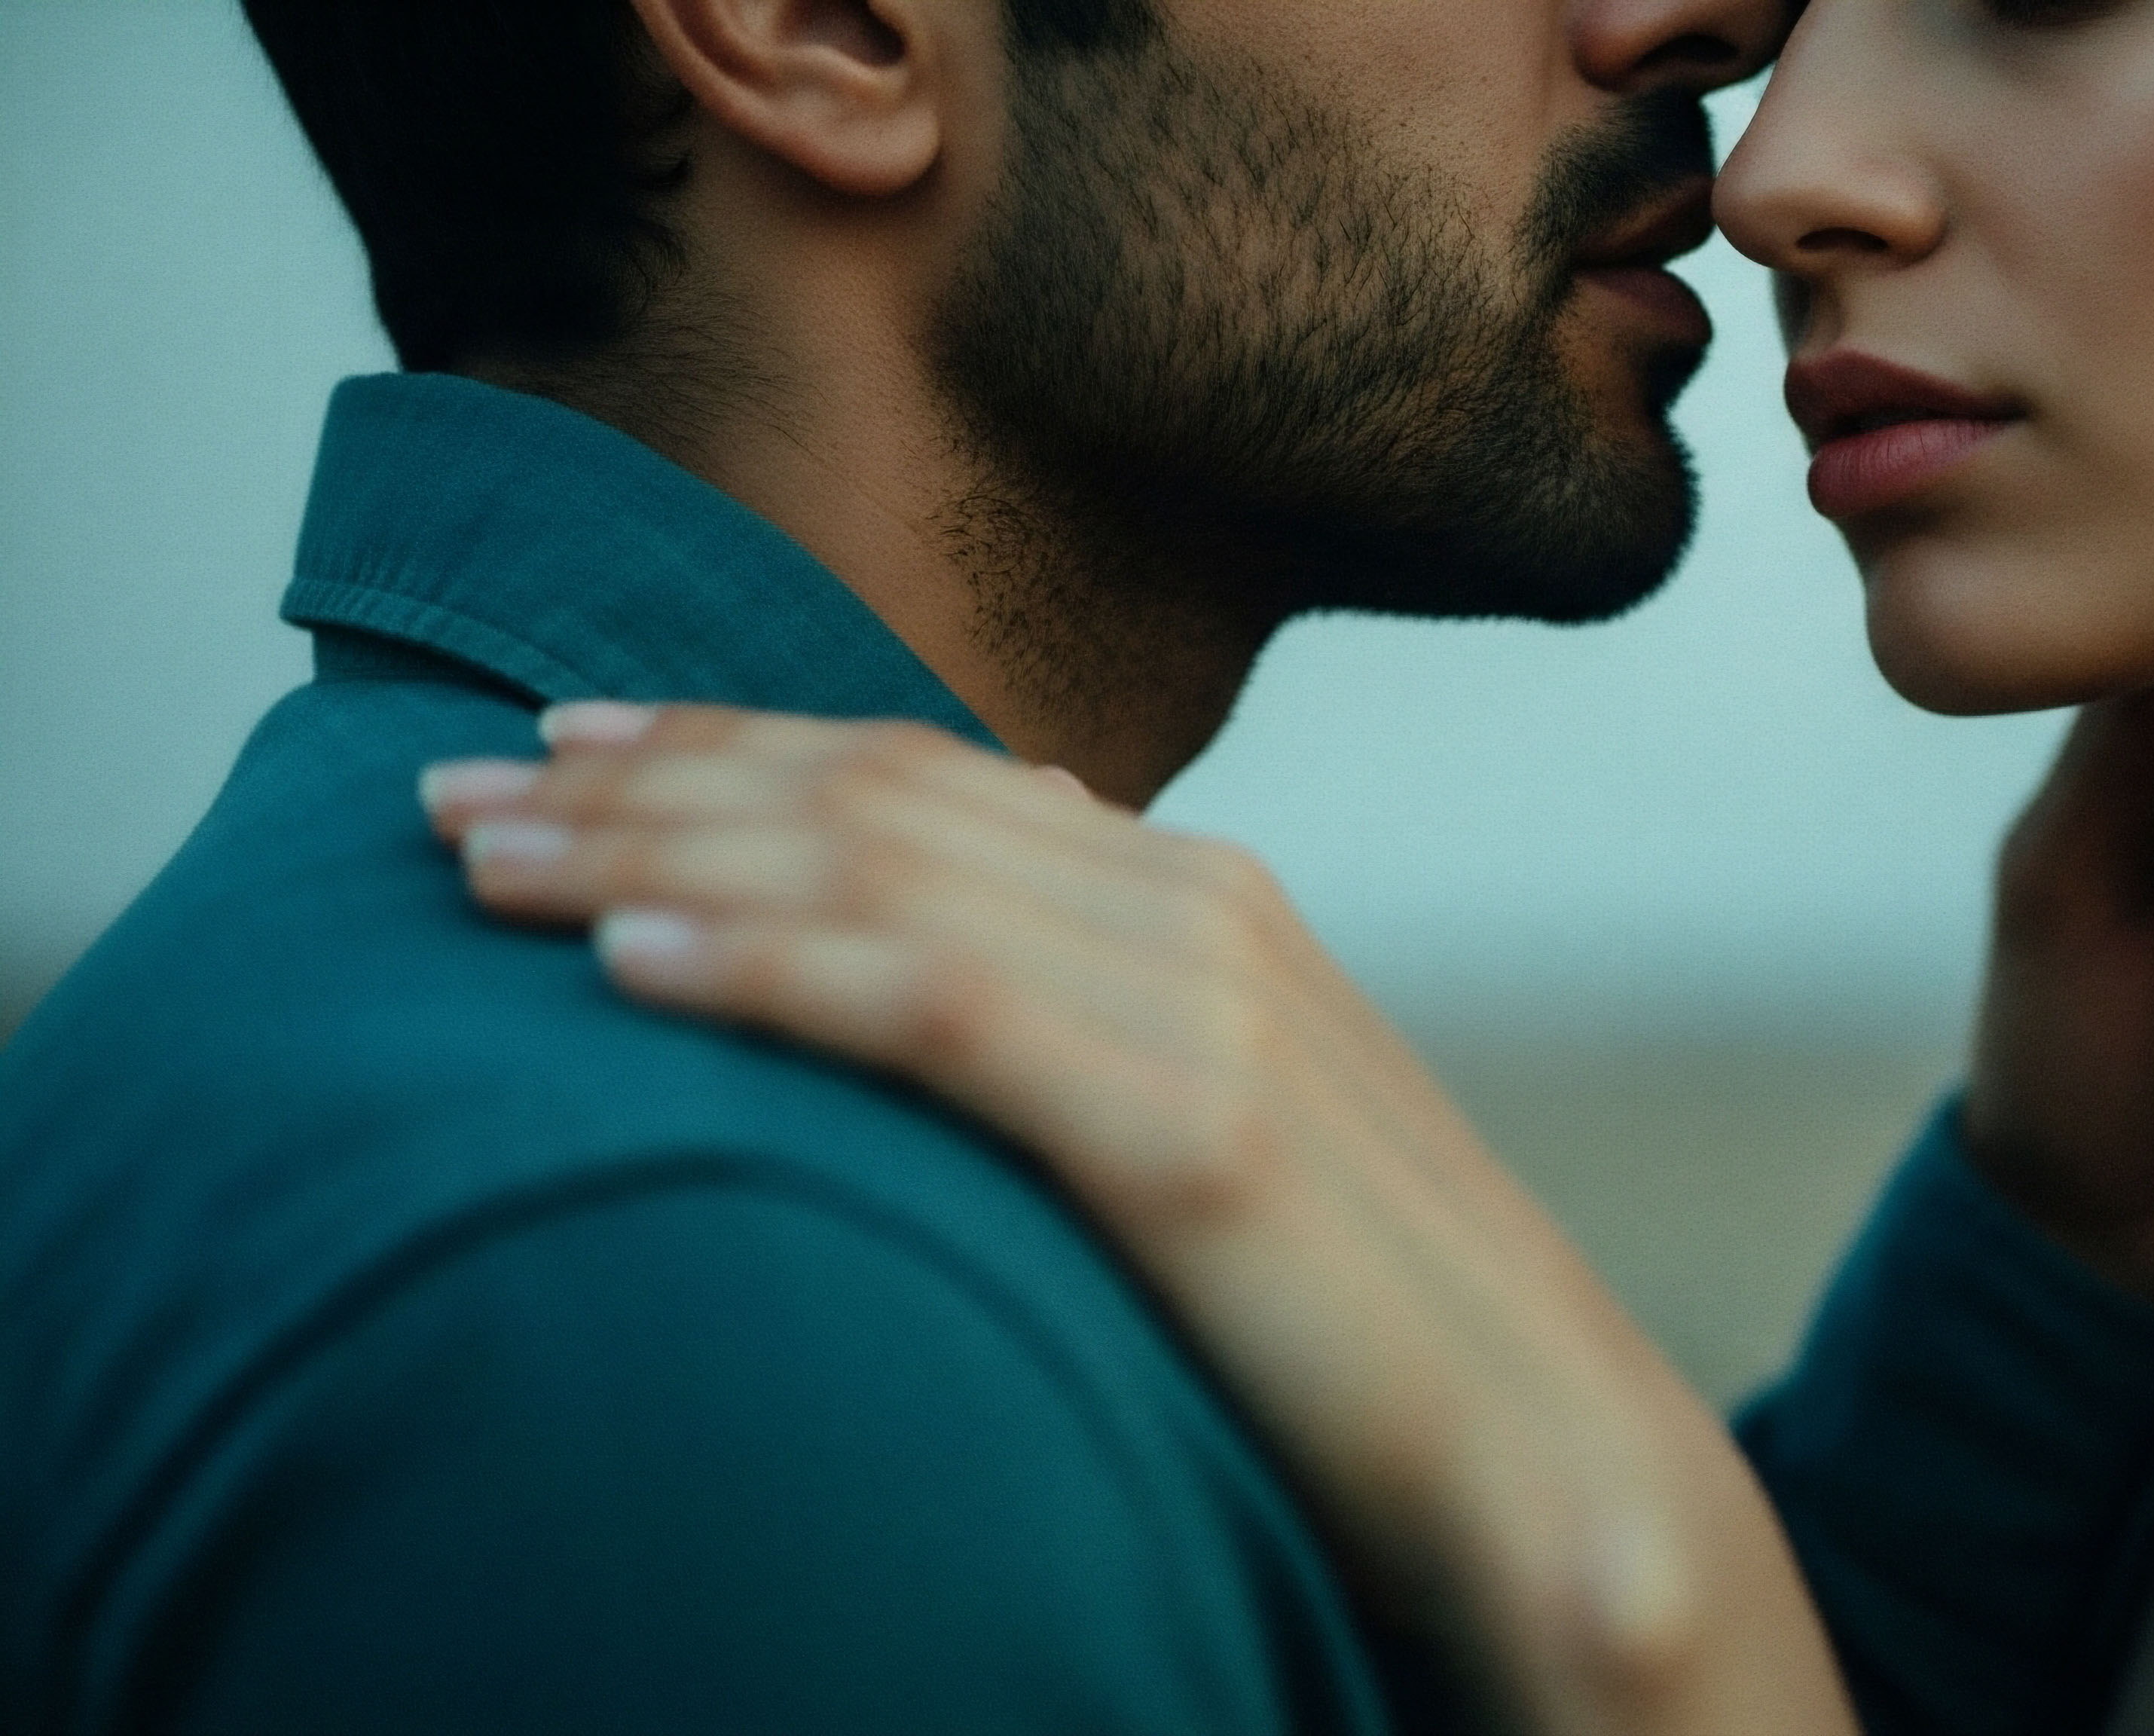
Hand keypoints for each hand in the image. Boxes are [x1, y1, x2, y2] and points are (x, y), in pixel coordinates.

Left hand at [421, 703, 1855, 1735]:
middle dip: (646, 785)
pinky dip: (773, 971)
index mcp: (1210, 906)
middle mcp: (1206, 916)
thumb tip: (952, 972)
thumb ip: (1103, 1029)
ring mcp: (1208, 1013)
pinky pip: (939, 1014)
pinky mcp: (1193, 1136)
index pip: (927, 778)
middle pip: (873, 802)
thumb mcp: (1221, 1130)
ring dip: (657, 855)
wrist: (1555, 1463)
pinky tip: (628, 966)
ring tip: (479, 861)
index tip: (572, 744)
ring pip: (881, 879)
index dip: (732, 747)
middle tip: (451, 790)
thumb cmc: (1365, 1325)